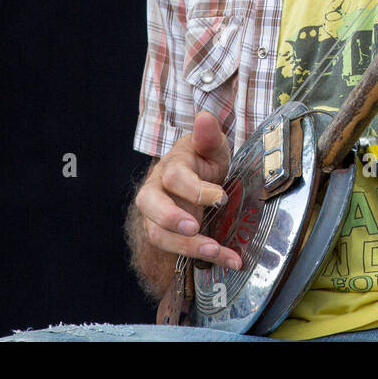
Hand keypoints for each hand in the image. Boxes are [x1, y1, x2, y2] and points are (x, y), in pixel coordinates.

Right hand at [133, 111, 241, 269]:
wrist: (197, 179)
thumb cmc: (203, 161)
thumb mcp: (212, 147)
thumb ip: (209, 136)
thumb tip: (204, 118)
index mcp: (170, 166)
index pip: (174, 176)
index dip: (194, 188)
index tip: (220, 196)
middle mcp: (156, 191)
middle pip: (150, 205)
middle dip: (171, 218)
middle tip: (195, 228)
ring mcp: (156, 216)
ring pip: (159, 234)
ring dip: (187, 246)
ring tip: (217, 252)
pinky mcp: (165, 236)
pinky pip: (175, 250)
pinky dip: (200, 258)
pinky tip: (226, 260)